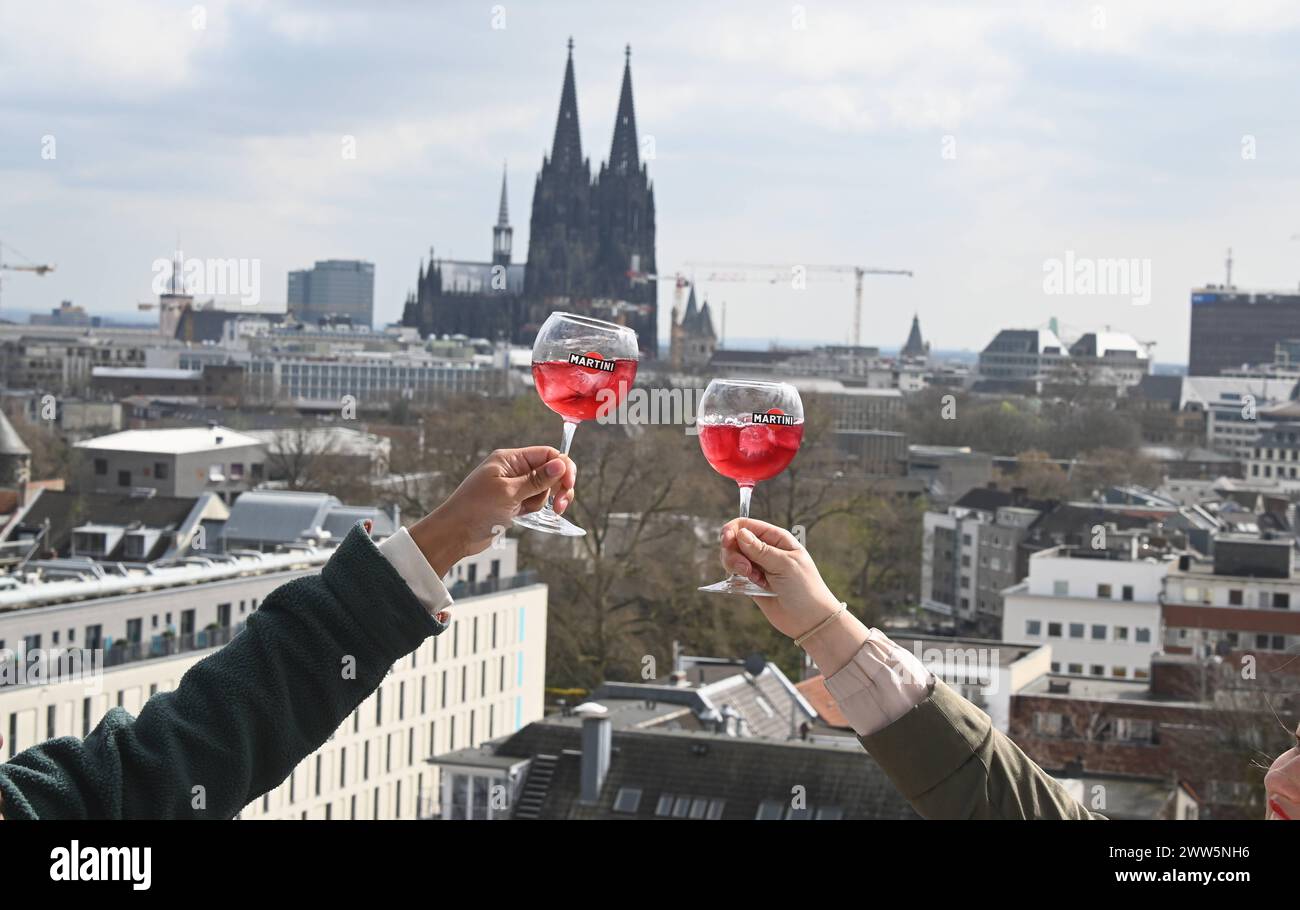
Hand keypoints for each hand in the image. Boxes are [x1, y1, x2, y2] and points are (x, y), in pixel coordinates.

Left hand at [408, 447, 575, 576]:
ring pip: (543, 488)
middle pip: (549, 470)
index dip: (562, 467)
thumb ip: (537, 479)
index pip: (547, 454)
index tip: (568, 486)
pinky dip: (534, 507)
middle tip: (559, 505)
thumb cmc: (474, 510)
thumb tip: (561, 463)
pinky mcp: (512, 502)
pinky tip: (523, 515)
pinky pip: (533, 500)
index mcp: (509, 459)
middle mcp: (512, 469)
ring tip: (527, 511)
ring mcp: (512, 486)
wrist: (454, 534)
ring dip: (543, 500)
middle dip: (557, 486)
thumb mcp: (509, 493)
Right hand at [719, 517, 869, 674]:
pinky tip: (753, 586)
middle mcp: (766, 550)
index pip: (746, 525)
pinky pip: (735, 576)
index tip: (726, 541)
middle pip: (735, 541)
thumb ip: (760, 550)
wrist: (810, 620)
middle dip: (733, 552)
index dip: (732, 530)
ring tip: (753, 579)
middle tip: (745, 569)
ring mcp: (758, 567)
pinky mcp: (752, 583)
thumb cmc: (805, 588)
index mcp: (776, 538)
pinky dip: (737, 579)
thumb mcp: (785, 564)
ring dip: (735, 566)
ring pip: (733, 558)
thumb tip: (739, 533)